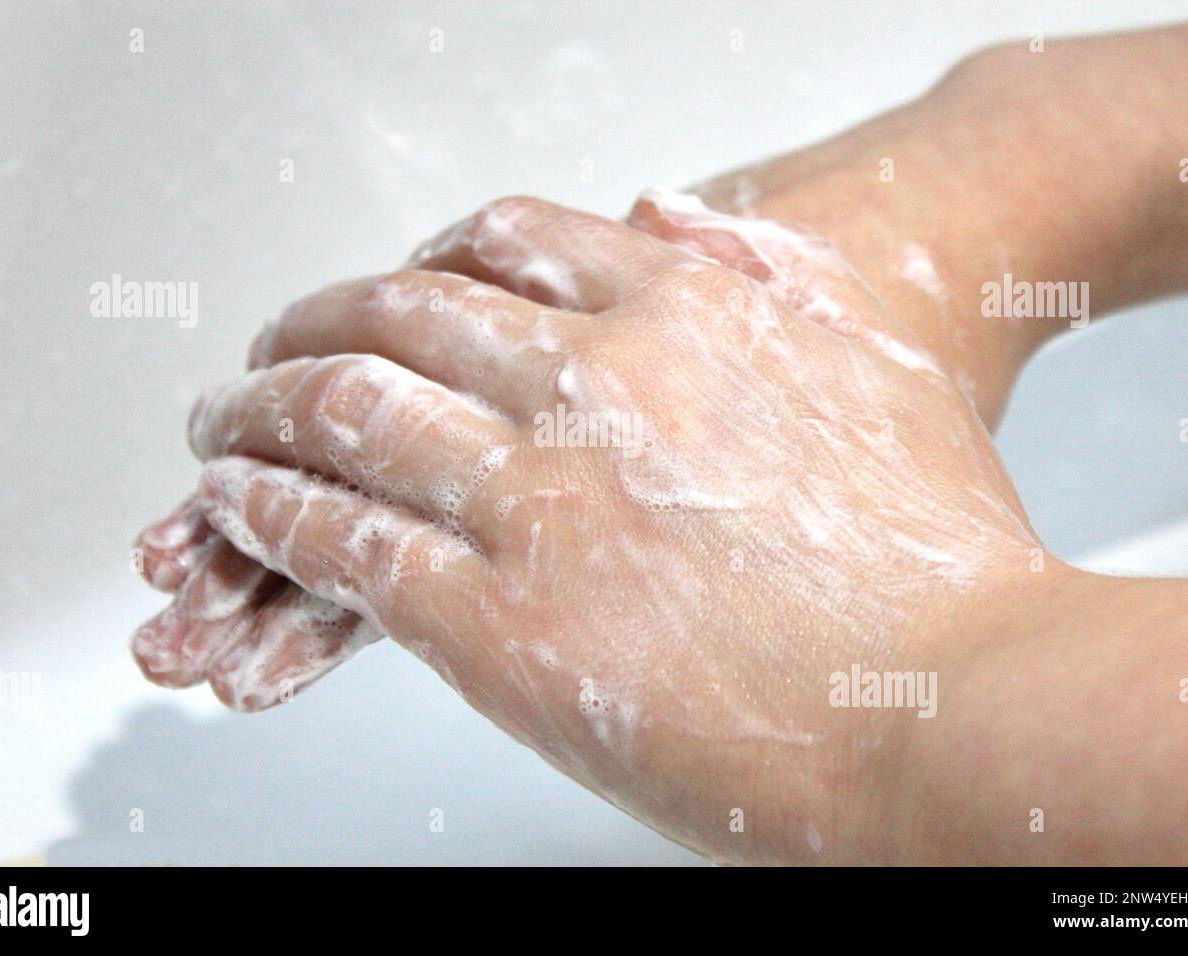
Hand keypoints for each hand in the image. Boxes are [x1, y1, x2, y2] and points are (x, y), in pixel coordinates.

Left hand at [139, 197, 1041, 862]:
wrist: (966, 709)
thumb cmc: (942, 560)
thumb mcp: (870, 365)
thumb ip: (764, 280)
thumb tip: (670, 219)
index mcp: (681, 316)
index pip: (494, 248)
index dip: (410, 269)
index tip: (373, 296)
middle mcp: (597, 385)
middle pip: (395, 321)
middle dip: (310, 332)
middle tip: (267, 357)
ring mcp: (540, 501)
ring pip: (345, 422)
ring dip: (260, 420)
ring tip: (221, 431)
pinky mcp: (502, 624)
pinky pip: (341, 544)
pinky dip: (269, 518)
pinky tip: (235, 514)